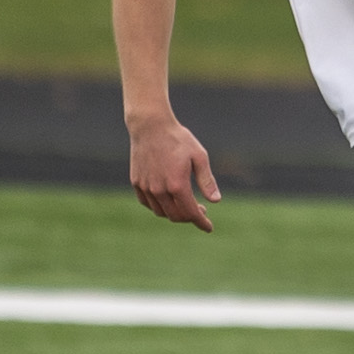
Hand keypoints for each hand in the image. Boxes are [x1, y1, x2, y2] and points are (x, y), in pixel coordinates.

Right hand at [128, 114, 220, 231]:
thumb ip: (207, 181)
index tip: (208, 227)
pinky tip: (167, 200)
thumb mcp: (199, 156)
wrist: (150, 126)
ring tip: (184, 204)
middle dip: (190, 217)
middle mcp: (160, 190)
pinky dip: (159, 207)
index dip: (201, 222)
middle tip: (201, 209)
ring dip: (174, 213)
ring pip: (161, 212)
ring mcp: (146, 187)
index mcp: (177, 185)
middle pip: (176, 216)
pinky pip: (147, 203)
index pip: (191, 213)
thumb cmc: (178, 139)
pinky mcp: (137, 182)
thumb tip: (216, 201)